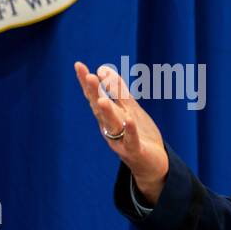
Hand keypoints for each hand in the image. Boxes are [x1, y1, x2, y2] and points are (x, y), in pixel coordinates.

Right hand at [75, 61, 168, 203]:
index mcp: (108, 117)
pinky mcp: (134, 151)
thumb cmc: (139, 134)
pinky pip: (132, 139)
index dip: (86, 82)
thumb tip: (102, 70)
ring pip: (113, 124)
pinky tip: (129, 120)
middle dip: (94, 93)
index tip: (78, 65)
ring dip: (107, 112)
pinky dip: (130, 130)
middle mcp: (110, 128)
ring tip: (102, 100)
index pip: (95, 97)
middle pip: (100, 109)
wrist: (152, 164)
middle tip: (88, 76)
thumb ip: (118, 92)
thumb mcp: (129, 109)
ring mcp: (120, 140)